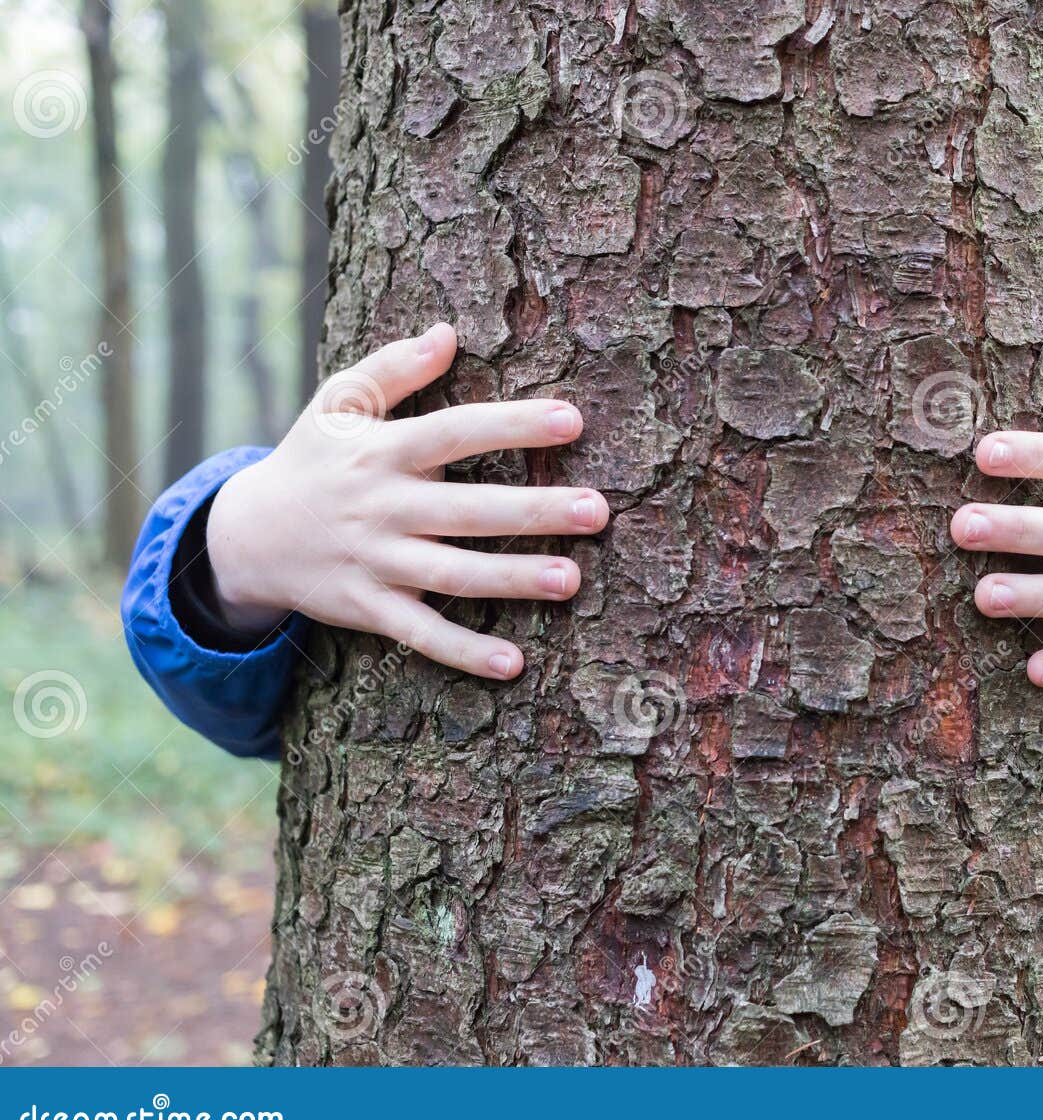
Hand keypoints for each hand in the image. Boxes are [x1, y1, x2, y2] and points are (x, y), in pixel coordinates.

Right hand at [206, 323, 607, 680]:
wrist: (245, 537)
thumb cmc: (312, 459)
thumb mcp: (337, 405)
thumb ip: (392, 369)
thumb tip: (447, 333)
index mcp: (382, 452)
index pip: (455, 432)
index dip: (512, 425)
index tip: (574, 419)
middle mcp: (382, 508)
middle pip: (466, 511)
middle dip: (534, 511)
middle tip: (598, 510)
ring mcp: (375, 562)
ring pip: (452, 574)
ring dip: (512, 579)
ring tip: (571, 579)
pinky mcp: (367, 610)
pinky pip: (420, 635)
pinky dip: (463, 652)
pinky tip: (513, 663)